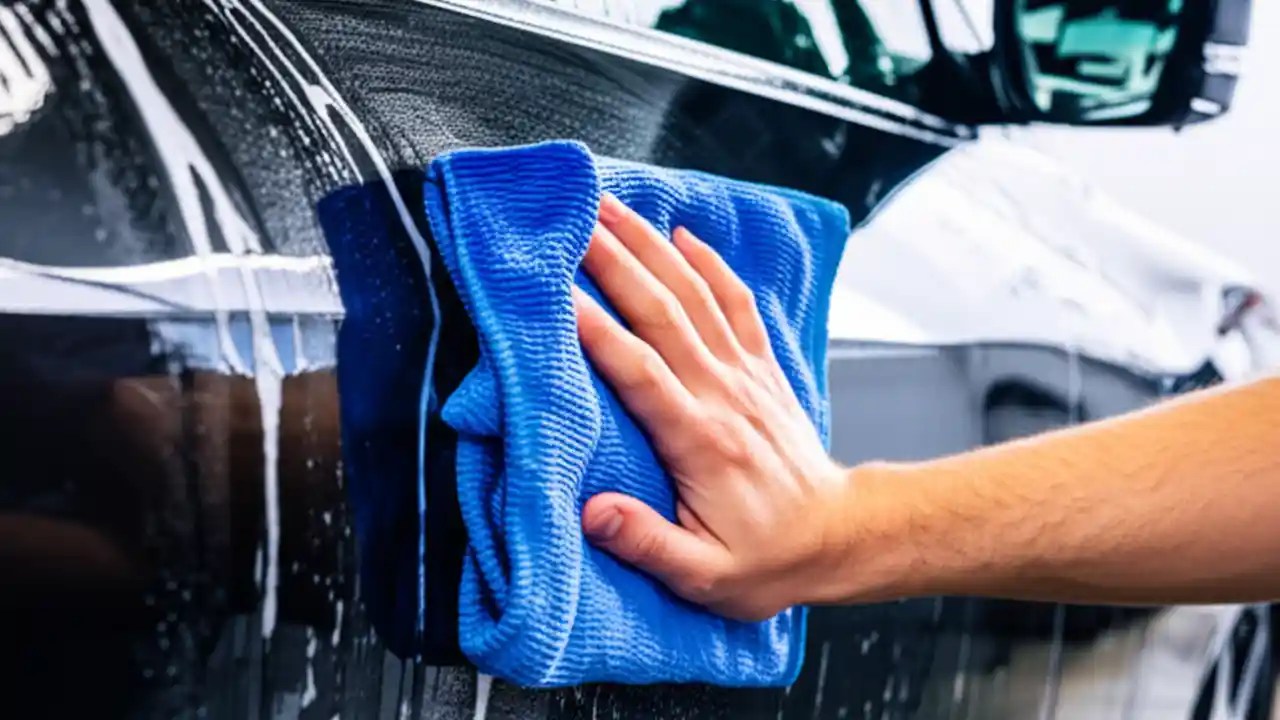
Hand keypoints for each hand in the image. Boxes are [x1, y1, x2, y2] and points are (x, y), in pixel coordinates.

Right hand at [576, 194, 851, 620]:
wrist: (837, 539)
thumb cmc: (765, 561)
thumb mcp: (704, 576)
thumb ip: (647, 542)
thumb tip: (592, 513)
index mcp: (700, 441)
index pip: (639, 371)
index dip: (596, 329)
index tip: (557, 291)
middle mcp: (723, 395)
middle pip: (662, 314)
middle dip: (616, 261)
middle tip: (575, 220)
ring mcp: (746, 376)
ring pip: (695, 296)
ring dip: (652, 247)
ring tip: (612, 208)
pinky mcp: (762, 370)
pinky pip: (737, 304)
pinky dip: (711, 264)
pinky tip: (683, 234)